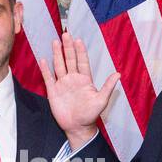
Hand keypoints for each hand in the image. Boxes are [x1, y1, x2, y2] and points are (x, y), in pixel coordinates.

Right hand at [38, 31, 118, 149]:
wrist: (77, 127)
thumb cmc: (90, 115)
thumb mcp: (102, 100)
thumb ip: (108, 86)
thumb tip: (118, 74)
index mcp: (84, 80)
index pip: (82, 61)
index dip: (80, 51)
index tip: (78, 40)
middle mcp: (73, 79)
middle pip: (69, 60)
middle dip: (68, 47)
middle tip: (65, 34)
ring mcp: (62, 84)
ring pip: (59, 66)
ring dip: (57, 54)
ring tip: (55, 42)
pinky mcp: (53, 92)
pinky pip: (48, 78)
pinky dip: (46, 69)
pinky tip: (43, 59)